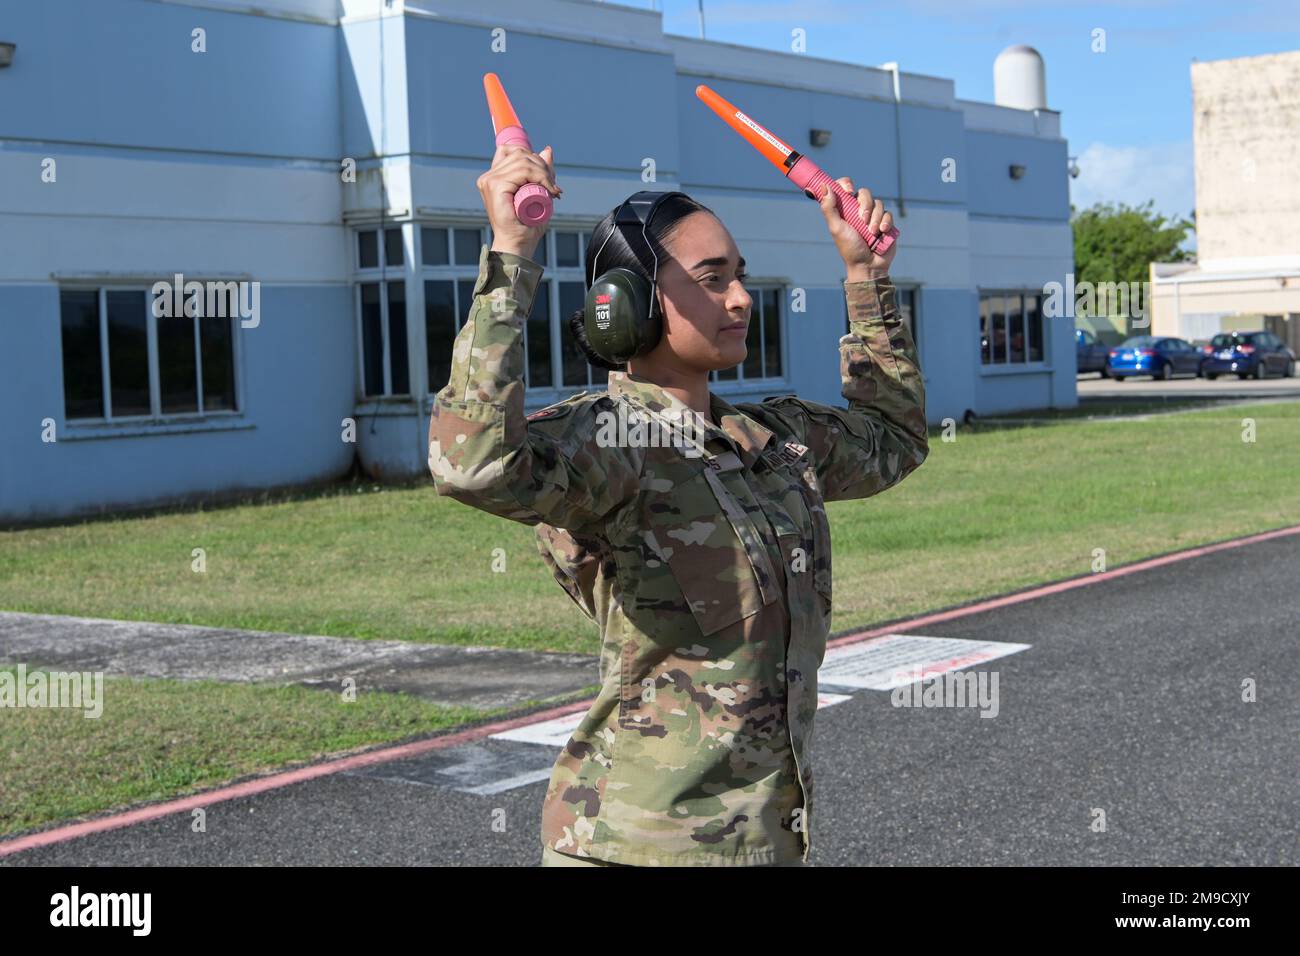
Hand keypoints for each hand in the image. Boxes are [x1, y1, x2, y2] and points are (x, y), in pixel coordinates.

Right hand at [477, 143, 562, 259]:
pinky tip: (548, 191)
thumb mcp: (538, 192)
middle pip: (520, 153)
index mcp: (493, 176)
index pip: (514, 151)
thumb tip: (547, 149)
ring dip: (544, 173)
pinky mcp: (495, 186)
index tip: (548, 180)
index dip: (534, 158)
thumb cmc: (526, 225)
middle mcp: (488, 177)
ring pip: (523, 160)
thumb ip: (541, 171)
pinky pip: (522, 171)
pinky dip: (540, 177)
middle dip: (542, 166)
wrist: (518, 245)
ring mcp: (490, 181)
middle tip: (553, 186)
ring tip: (552, 190)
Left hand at [817, 177, 895, 278]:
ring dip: (875, 218)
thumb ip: (829, 208)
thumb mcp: (836, 228)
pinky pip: (888, 214)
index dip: (846, 184)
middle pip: (864, 193)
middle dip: (865, 204)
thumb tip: (823, 186)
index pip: (844, 187)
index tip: (847, 191)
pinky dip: (885, 222)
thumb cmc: (849, 248)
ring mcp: (873, 216)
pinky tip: (881, 233)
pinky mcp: (885, 222)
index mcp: (845, 209)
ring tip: (872, 233)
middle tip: (862, 219)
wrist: (868, 265)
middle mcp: (858, 210)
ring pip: (878, 203)